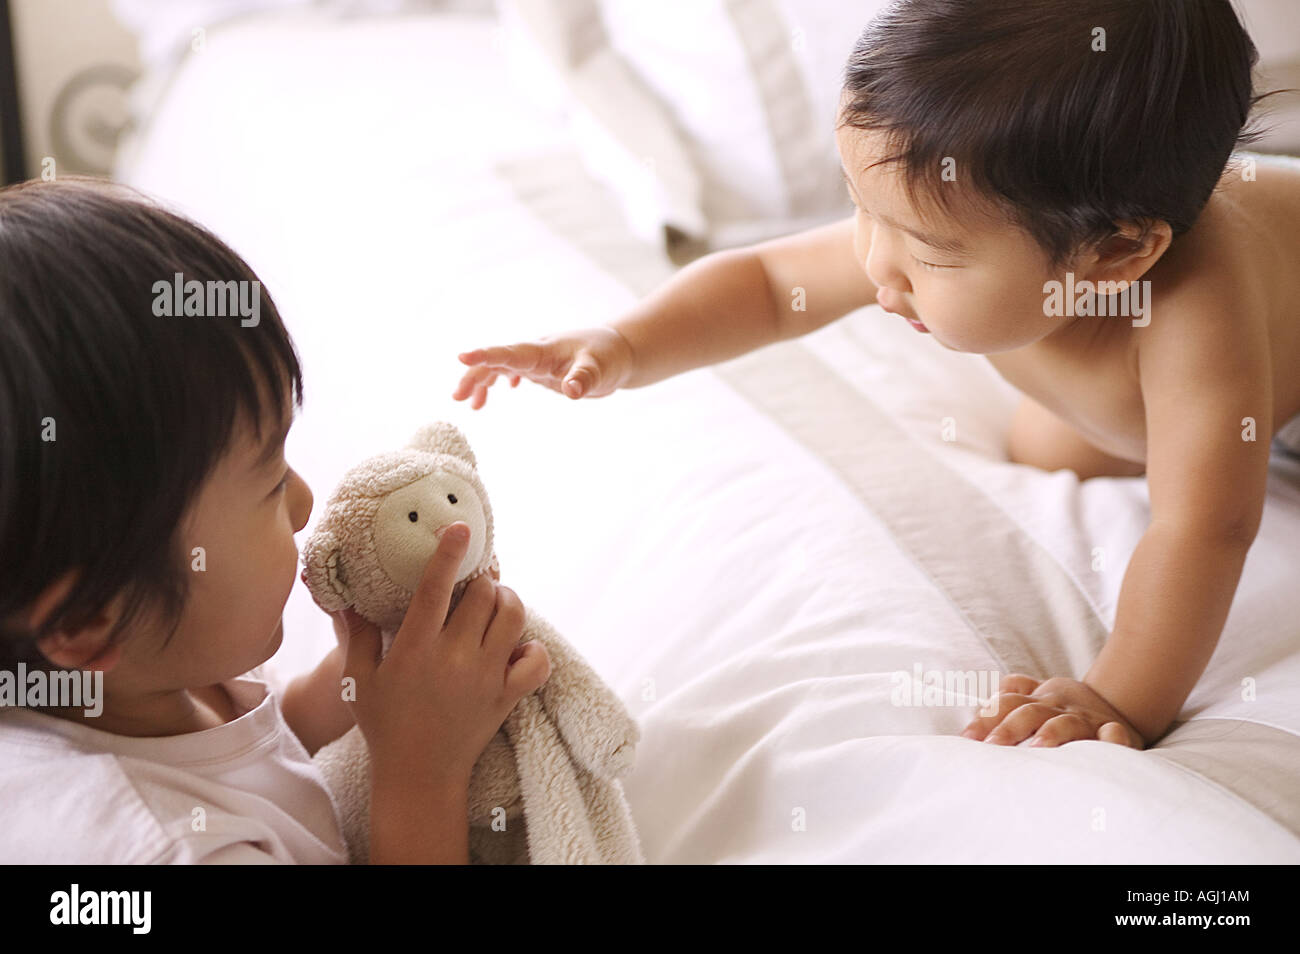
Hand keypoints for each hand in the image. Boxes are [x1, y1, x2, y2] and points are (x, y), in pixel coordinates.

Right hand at [337, 522, 551, 782]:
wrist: (419, 777)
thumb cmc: (384, 725)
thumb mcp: (359, 680)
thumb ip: (355, 634)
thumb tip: (343, 596)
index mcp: (416, 649)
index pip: (436, 590)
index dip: (449, 554)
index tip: (460, 528)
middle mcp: (455, 658)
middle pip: (484, 595)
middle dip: (482, 577)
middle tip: (475, 577)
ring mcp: (486, 677)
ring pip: (514, 617)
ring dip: (507, 600)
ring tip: (493, 602)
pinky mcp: (507, 696)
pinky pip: (537, 661)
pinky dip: (533, 648)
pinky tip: (516, 645)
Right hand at [452, 326, 634, 408]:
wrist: (620, 351)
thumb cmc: (609, 357)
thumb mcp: (599, 369)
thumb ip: (584, 378)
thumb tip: (571, 390)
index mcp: (543, 350)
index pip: (509, 352)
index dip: (484, 355)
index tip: (461, 357)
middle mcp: (534, 353)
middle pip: (496, 361)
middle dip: (475, 376)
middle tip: (458, 398)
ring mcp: (536, 361)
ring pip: (500, 367)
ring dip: (482, 382)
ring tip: (473, 406)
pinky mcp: (541, 369)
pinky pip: (511, 371)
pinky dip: (497, 381)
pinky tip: (491, 396)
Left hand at [960, 673, 1145, 748]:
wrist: (1120, 703)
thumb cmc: (1068, 707)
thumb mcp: (1040, 694)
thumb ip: (1013, 693)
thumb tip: (985, 697)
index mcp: (1038, 699)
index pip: (1006, 704)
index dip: (986, 717)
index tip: (967, 737)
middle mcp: (1059, 706)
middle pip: (1030, 711)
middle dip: (1009, 727)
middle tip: (991, 746)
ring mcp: (1085, 718)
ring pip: (1067, 722)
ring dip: (1052, 732)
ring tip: (1036, 748)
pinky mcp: (1113, 731)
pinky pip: (1114, 734)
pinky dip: (1112, 738)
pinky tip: (1106, 743)